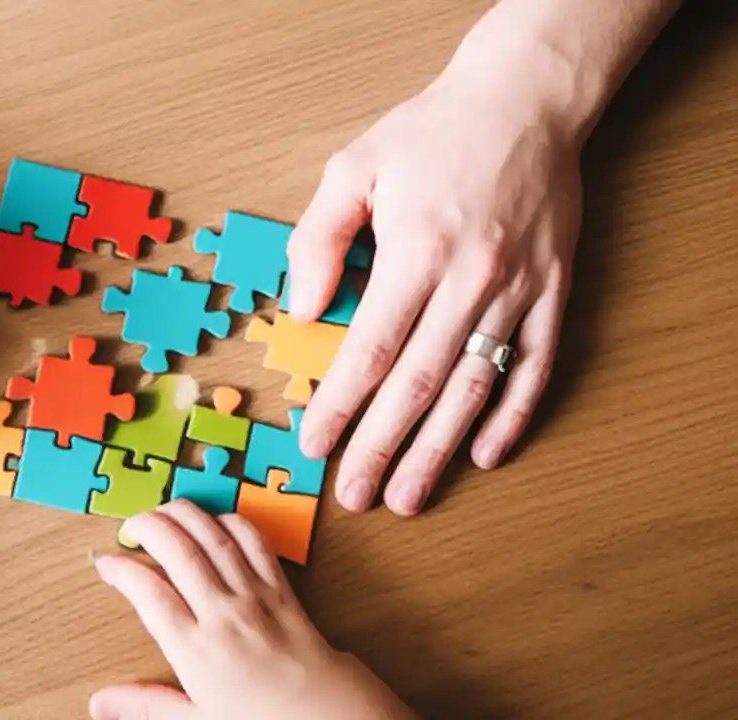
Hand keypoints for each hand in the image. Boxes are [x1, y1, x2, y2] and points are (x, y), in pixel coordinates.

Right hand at [90, 500, 412, 719]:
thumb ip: (146, 705)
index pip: (148, 593)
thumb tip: (100, 703)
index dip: (122, 570)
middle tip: (131, 524)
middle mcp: (222, 614)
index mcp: (195, 650)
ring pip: (212, 538)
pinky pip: (254, 543)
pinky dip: (233, 522)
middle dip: (148, 527)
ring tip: (164, 510)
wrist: (327, 718)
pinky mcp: (281, 589)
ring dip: (184, 515)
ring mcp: (254, 597)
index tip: (107, 563)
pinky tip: (217, 520)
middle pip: (177, 551)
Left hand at [286, 62, 579, 515]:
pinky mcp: (554, 292)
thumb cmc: (430, 134)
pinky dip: (513, 416)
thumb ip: (319, 238)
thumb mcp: (352, 167)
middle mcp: (470, 281)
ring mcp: (519, 291)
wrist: (525, 101)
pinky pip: (536, 367)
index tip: (314, 446)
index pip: (369, 351)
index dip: (340, 406)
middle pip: (418, 385)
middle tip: (356, 495)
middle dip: (382, 447)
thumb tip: (301, 308)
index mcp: (416, 253)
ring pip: (474, 388)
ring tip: (411, 497)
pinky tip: (486, 456)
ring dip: (440, 450)